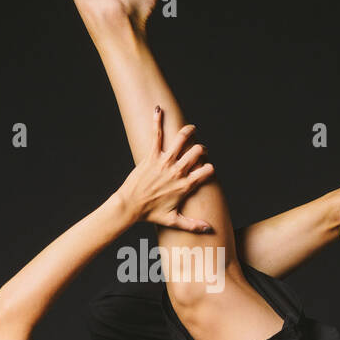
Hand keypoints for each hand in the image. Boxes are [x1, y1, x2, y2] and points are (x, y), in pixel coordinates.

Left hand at [117, 106, 215, 232]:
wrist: (129, 206)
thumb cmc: (151, 214)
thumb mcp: (174, 220)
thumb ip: (193, 224)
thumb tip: (209, 230)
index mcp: (185, 186)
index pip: (207, 171)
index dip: (210, 168)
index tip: (207, 169)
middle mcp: (177, 171)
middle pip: (197, 152)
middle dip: (201, 149)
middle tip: (198, 150)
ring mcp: (164, 162)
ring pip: (181, 140)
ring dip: (188, 131)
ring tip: (191, 128)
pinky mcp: (151, 156)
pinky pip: (156, 135)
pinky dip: (157, 120)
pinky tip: (158, 109)